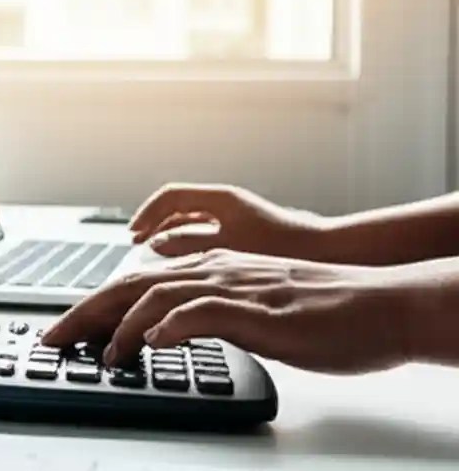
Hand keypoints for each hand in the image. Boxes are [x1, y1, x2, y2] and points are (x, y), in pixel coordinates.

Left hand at [40, 249, 412, 373]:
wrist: (376, 303)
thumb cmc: (320, 311)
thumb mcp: (250, 308)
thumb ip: (208, 314)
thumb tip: (169, 336)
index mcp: (209, 268)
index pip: (135, 283)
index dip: (93, 306)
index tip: (65, 331)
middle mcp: (212, 270)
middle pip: (128, 285)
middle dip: (83, 313)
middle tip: (52, 341)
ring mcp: (231, 286)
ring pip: (154, 295)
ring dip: (120, 326)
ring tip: (102, 356)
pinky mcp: (254, 308)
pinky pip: (200, 313)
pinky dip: (170, 327)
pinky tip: (153, 343)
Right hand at [130, 183, 329, 258]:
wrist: (337, 253)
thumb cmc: (292, 247)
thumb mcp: (232, 246)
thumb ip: (190, 244)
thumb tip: (157, 245)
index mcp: (222, 200)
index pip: (169, 196)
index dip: (146, 214)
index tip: (133, 234)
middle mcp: (229, 206)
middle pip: (178, 210)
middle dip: (154, 228)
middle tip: (138, 246)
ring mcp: (239, 222)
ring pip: (193, 226)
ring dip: (171, 240)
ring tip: (157, 261)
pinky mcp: (249, 240)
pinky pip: (208, 239)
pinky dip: (191, 252)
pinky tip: (188, 273)